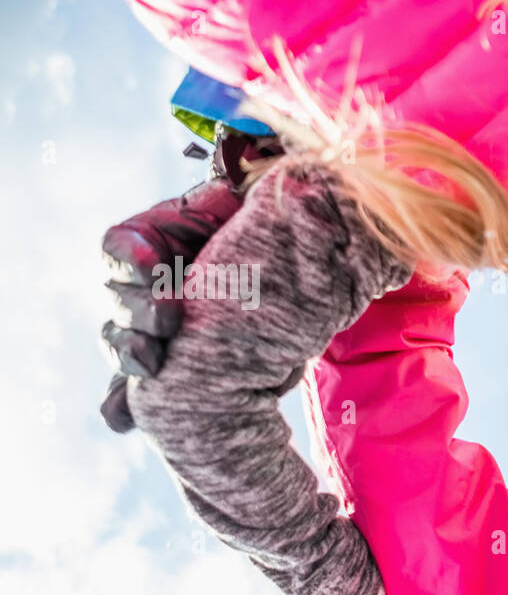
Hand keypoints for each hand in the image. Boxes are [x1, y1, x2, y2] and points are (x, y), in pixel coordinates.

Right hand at [99, 129, 294, 431]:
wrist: (303, 312)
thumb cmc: (283, 254)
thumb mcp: (274, 223)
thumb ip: (271, 198)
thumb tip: (301, 176)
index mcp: (167, 240)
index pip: (123, 245)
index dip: (132, 259)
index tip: (154, 269)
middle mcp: (154, 283)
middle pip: (117, 295)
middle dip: (135, 311)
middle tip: (169, 322)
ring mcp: (157, 326)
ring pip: (119, 340)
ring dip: (130, 354)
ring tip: (152, 367)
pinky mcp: (167, 367)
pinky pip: (127, 390)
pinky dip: (121, 405)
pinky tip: (124, 418)